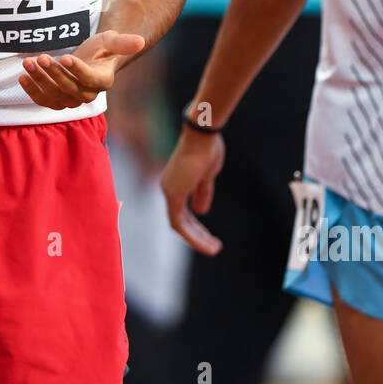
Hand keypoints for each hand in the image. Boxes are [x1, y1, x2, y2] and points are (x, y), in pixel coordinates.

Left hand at [18, 29, 144, 109]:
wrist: (91, 59)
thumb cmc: (102, 48)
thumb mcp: (111, 41)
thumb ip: (123, 42)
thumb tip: (141, 41)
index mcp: (103, 81)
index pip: (89, 79)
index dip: (77, 70)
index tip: (65, 57)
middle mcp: (88, 94)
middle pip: (69, 87)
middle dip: (53, 73)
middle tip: (41, 57)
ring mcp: (71, 100)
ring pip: (54, 95)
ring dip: (39, 80)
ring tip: (28, 63)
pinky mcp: (57, 100)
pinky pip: (44, 100)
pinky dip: (32, 91)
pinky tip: (22, 77)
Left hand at [160, 130, 225, 254]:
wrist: (203, 134)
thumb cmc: (207, 148)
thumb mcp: (207, 175)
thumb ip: (202, 192)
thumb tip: (201, 211)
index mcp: (176, 182)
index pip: (182, 212)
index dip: (196, 226)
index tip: (209, 236)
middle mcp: (168, 188)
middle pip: (180, 221)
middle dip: (197, 235)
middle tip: (213, 246)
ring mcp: (169, 191)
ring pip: (179, 226)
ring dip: (197, 239)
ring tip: (214, 249)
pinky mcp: (173, 195)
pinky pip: (180, 224)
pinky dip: (193, 236)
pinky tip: (207, 244)